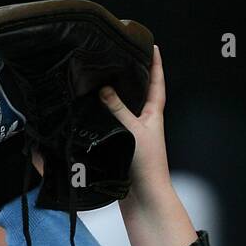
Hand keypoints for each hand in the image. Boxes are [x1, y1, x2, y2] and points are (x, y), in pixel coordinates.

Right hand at [99, 44, 175, 202]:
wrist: (144, 199)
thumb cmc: (147, 166)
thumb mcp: (133, 130)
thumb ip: (118, 108)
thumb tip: (104, 89)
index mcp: (154, 115)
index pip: (157, 83)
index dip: (156, 64)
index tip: (152, 46)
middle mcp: (144, 123)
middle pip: (137, 95)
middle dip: (131, 77)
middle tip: (120, 58)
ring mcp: (132, 135)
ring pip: (121, 110)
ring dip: (112, 97)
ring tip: (100, 78)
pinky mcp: (120, 148)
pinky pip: (109, 126)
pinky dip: (100, 117)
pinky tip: (89, 112)